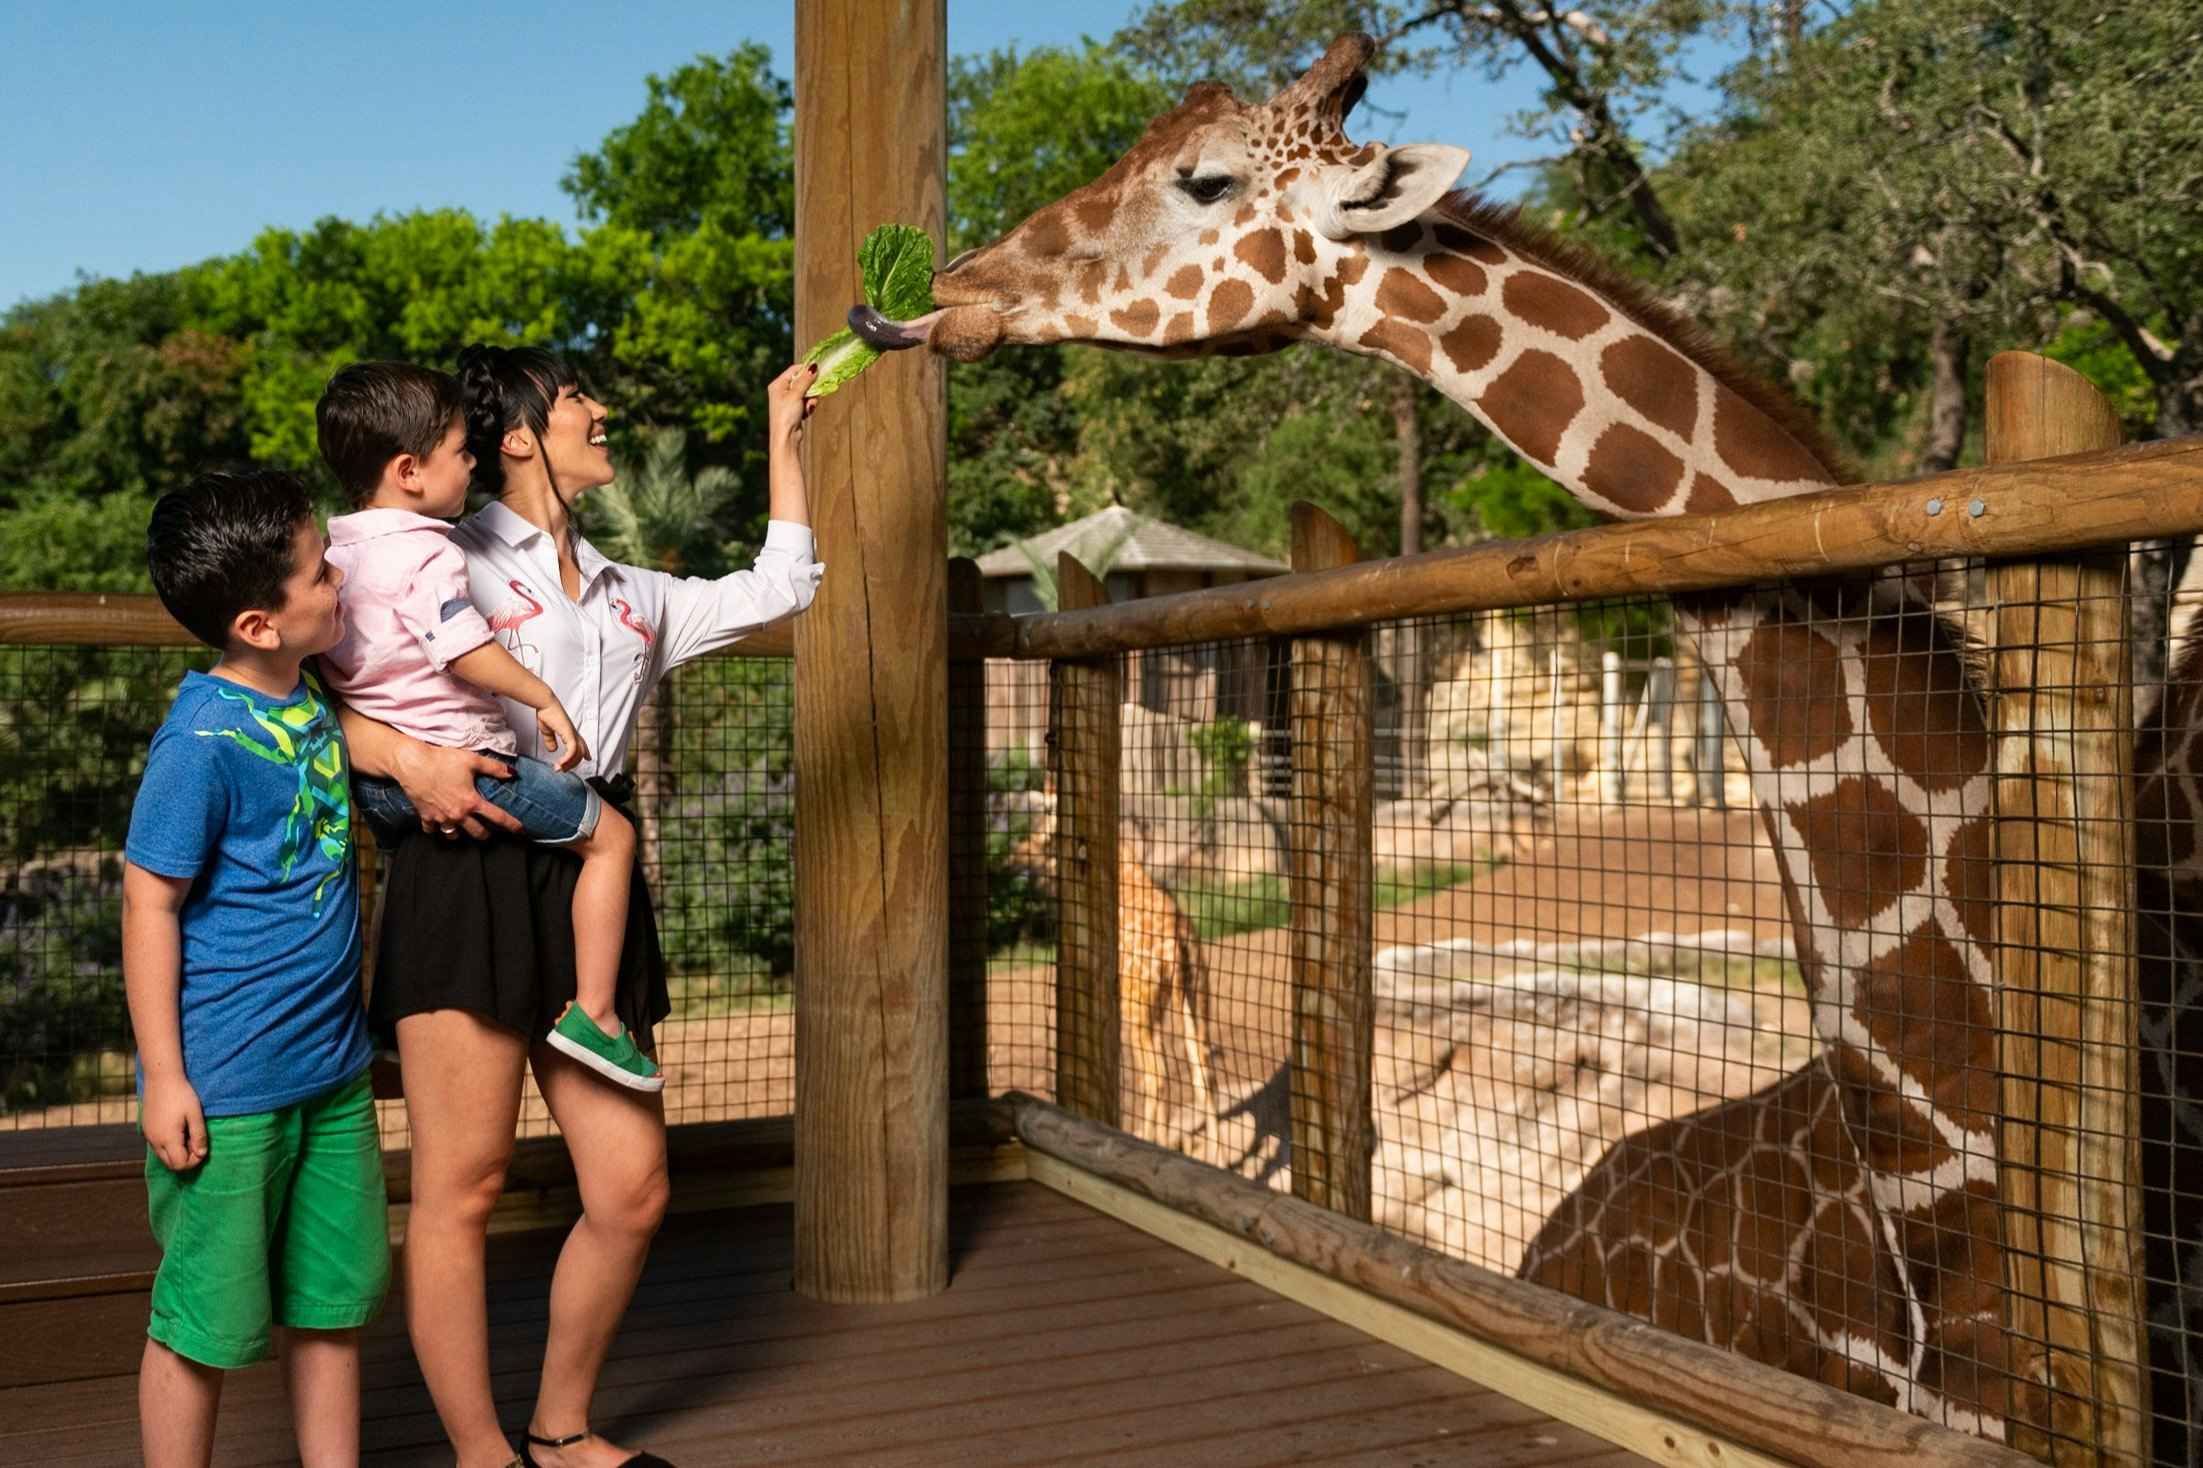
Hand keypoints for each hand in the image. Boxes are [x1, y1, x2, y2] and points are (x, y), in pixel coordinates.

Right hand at [143, 1074, 207, 1171]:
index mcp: (167, 1139)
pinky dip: (168, 1146)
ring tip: (188, 1135)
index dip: (193, 1161)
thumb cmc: (182, 1095)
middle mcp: (154, 1141)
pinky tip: (178, 1131)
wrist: (161, 1078)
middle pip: (170, 1164)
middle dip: (185, 1159)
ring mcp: (148, 1136)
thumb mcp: (195, 1115)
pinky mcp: (146, 1130)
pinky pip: (157, 1147)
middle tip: (196, 1143)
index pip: (179, 1164)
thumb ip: (199, 1136)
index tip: (202, 1148)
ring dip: (176, 1153)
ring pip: (162, 1156)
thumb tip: (201, 1154)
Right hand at [394, 741, 523, 839]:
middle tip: (489, 831)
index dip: (511, 825)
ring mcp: (441, 818)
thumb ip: (494, 768)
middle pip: (477, 833)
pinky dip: (436, 828)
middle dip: (486, 834)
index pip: (497, 817)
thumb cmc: (441, 760)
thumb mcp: (472, 760)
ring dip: (461, 833)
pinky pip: (432, 830)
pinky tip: (440, 822)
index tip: (520, 831)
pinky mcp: (425, 816)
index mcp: (471, 802)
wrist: (412, 763)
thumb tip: (512, 773)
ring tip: (464, 826)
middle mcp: (457, 814)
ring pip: (454, 835)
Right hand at [535, 701, 590, 773]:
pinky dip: (567, 759)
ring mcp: (572, 733)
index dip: (585, 752)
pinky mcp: (569, 733)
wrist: (545, 705)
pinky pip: (572, 750)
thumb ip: (550, 741)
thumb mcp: (547, 731)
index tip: (587, 758)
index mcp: (570, 732)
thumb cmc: (546, 714)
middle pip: (580, 752)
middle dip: (574, 763)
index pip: (581, 744)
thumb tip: (553, 750)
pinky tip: (561, 763)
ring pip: (577, 753)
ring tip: (560, 768)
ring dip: (569, 763)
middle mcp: (573, 733)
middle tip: (564, 769)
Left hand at [770, 361, 819, 449]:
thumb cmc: (786, 415)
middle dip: (810, 388)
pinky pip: (807, 401)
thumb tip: (813, 366)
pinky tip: (806, 413)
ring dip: (811, 399)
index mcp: (778, 385)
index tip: (819, 369)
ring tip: (808, 407)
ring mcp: (789, 400)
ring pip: (807, 392)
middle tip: (815, 391)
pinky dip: (809, 406)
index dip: (806, 369)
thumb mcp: (796, 395)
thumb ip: (805, 380)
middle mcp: (782, 391)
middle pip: (802, 381)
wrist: (786, 438)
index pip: (794, 370)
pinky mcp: (795, 409)